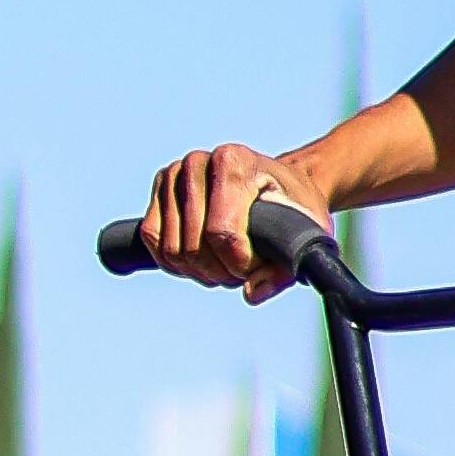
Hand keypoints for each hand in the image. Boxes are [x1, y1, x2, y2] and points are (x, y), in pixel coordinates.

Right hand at [142, 141, 319, 294]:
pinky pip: (152, 239)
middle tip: (242, 270)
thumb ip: (281, 271)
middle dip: (220, 272)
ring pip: (172, 249)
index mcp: (234, 162)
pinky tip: (201, 261)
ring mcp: (174, 173)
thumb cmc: (292, 209)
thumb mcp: (302, 237)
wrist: (276, 185)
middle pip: (194, 247)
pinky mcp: (159, 189)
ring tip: (225, 264)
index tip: (258, 264)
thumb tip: (251, 294)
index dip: (239, 264)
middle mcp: (198, 162)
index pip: (221, 234)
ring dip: (199, 271)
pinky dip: (175, 262)